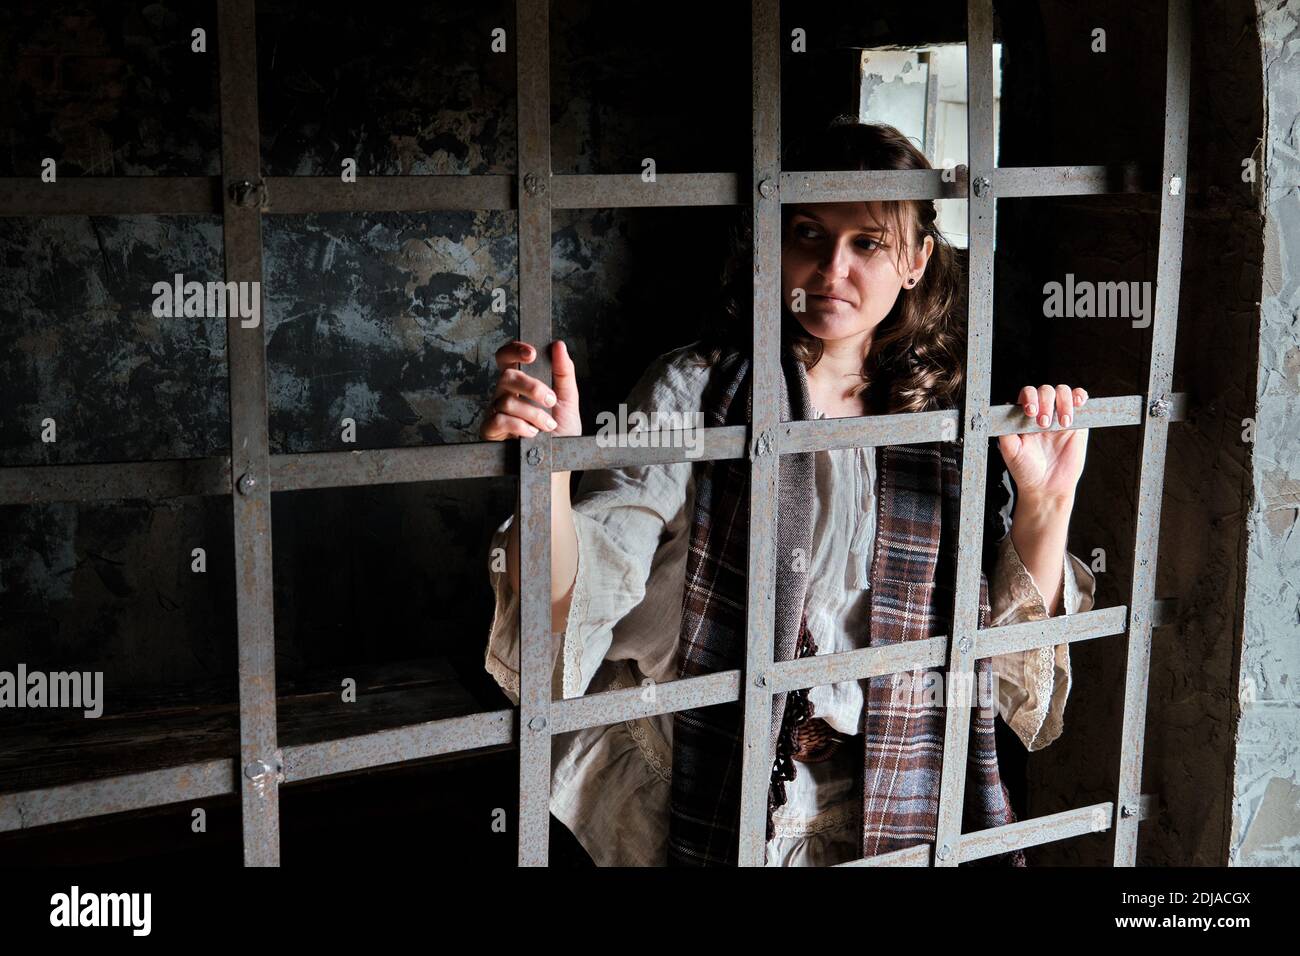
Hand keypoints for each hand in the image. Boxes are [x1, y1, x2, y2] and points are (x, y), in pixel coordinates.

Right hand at [480, 340, 582, 439]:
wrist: (559, 461)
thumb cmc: (561, 431)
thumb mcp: (568, 399)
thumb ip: (564, 372)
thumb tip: (558, 345)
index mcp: (521, 383)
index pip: (507, 358)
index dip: (514, 350)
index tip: (532, 353)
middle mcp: (505, 394)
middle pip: (507, 376)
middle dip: (531, 387)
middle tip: (550, 400)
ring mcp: (496, 411)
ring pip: (506, 400)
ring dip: (533, 414)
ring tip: (548, 425)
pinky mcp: (490, 430)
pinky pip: (499, 419)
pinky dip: (519, 425)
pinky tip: (532, 433)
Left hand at [997, 384, 1089, 503]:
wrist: (1047, 487)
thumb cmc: (1025, 470)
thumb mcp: (1010, 451)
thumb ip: (1005, 430)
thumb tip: (1005, 407)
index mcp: (1024, 417)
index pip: (1027, 395)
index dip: (1030, 398)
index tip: (1030, 412)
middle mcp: (1042, 412)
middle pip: (1045, 390)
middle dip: (1046, 403)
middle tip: (1044, 425)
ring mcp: (1059, 416)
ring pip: (1063, 392)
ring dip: (1063, 402)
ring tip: (1062, 424)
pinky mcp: (1077, 423)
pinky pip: (1080, 400)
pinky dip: (1080, 396)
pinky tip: (1079, 402)